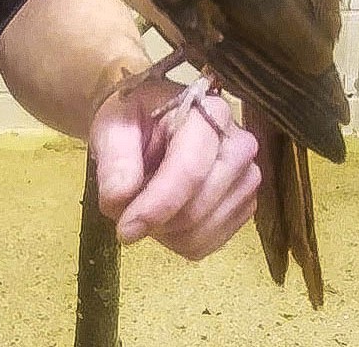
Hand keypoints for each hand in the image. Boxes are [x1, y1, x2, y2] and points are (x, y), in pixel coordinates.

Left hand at [88, 76, 259, 260]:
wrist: (150, 126)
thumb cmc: (135, 121)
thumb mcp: (114, 125)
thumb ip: (115, 157)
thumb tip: (119, 195)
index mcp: (208, 114)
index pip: (190, 170)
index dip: (157, 205)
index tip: (125, 227)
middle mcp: (238, 146)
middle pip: (198, 208)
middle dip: (156, 220)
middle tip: (125, 208)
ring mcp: (245, 180)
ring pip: (202, 231)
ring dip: (164, 232)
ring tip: (145, 204)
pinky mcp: (242, 208)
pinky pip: (206, 244)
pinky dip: (177, 240)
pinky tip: (163, 216)